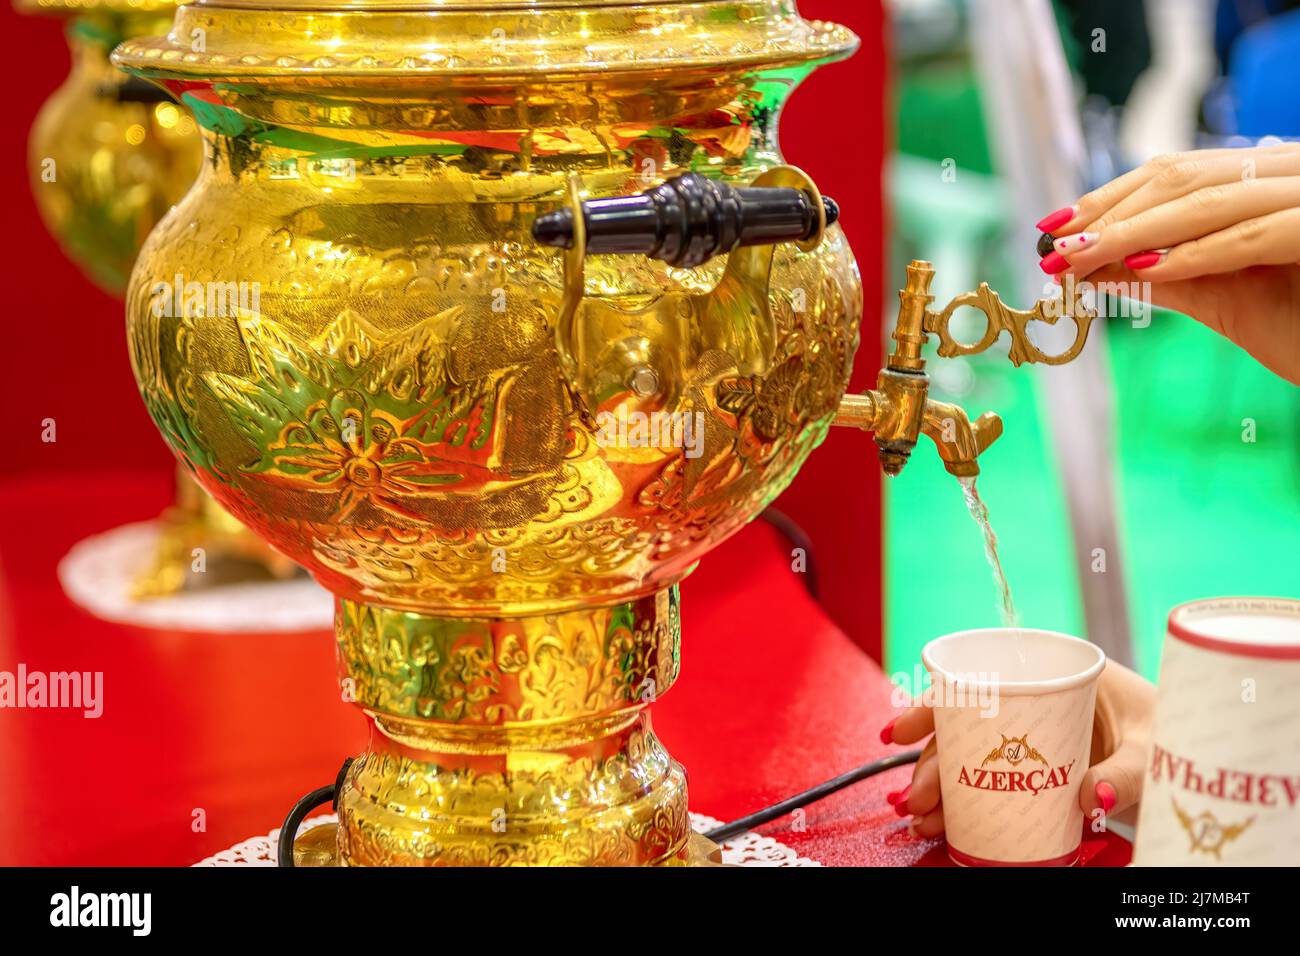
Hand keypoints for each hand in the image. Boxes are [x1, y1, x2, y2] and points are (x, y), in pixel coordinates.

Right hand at [880, 660, 1155, 836]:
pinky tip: (945, 822)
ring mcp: (1030, 738)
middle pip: (963, 728)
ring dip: (940, 786)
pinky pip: (989, 779)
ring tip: (925, 819)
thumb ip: (1125, 774)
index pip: (978, 683)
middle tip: (917, 798)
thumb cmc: (1174, 736)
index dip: (933, 705)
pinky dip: (963, 800)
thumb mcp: (1152, 751)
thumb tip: (1088, 795)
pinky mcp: (1034, 768)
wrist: (1192, 754)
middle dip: (930, 764)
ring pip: (969, 757)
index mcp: (1055, 678)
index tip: (899, 732)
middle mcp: (1033, 705)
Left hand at [1035, 143, 1299, 384]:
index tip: (1054, 228)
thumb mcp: (1223, 297)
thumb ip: (1165, 274)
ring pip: (1211, 200)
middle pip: (1184, 177)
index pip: (1176, 171)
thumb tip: (1090, 266)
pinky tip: (1143, 269)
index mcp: (1269, 178)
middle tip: (1054, 246)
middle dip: (1111, 213)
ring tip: (1079, 259)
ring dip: (1134, 230)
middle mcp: (1294, 171)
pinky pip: (1254, 235)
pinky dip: (1195, 252)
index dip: (1110, 197)